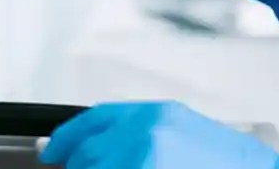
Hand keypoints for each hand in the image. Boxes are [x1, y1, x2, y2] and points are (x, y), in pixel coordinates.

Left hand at [39, 101, 278, 168]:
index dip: (66, 139)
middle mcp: (145, 137)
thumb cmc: (226, 158)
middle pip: (87, 155)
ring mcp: (146, 162)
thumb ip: (137, 133)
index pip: (90, 122)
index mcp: (152, 115)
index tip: (52, 152)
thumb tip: (94, 149)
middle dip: (78, 166)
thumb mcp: (179, 130)